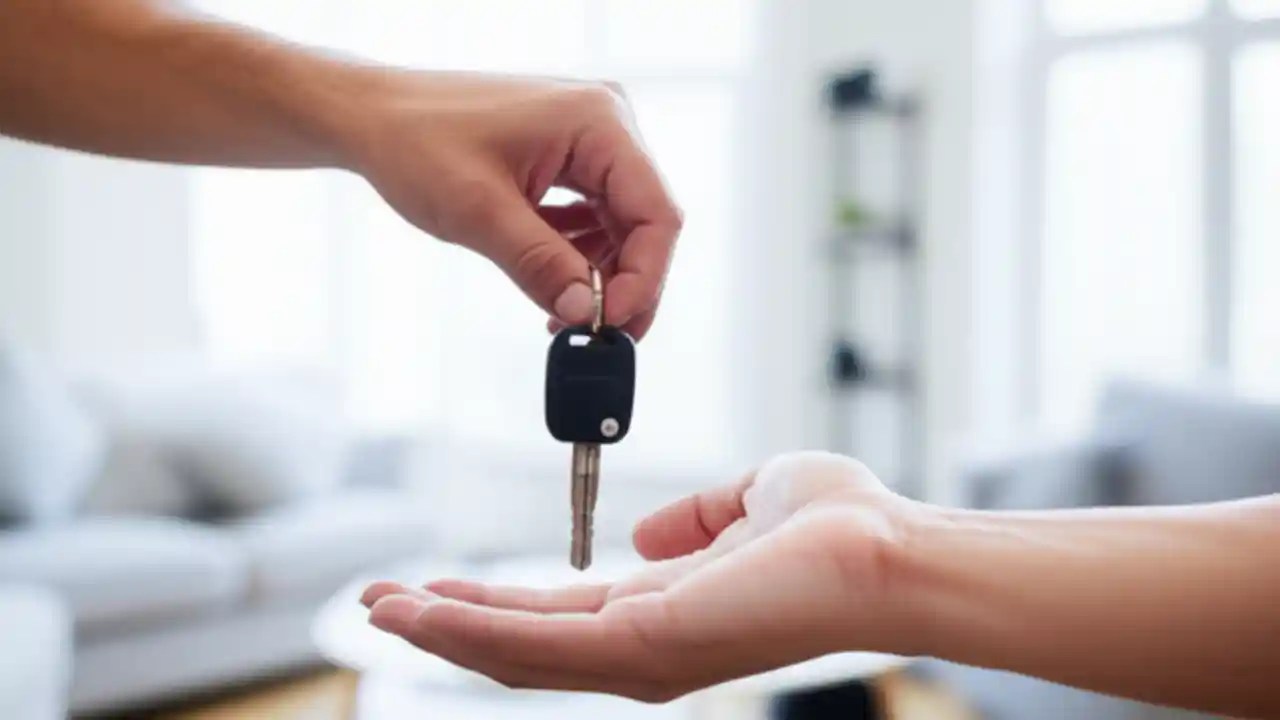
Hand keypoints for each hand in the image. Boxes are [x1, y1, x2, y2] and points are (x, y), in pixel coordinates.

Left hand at [343, 72, 681, 339]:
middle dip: (625, 284)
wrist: (371, 118)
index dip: (644, 277)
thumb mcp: (480, 212)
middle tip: (595, 335)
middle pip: (646, 223)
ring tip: (562, 313)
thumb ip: (541, 265)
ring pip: (622, 227)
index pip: (656, 213)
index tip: (610, 323)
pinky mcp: (568, 160)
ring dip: (601, 276)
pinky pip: (595, 218)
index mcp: (597, 121)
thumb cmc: (415, 142)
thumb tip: (589, 313)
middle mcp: (605, 125)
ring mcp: (588, 142)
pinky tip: (556, 287)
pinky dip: (580, 258)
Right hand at [360, 452, 918, 701]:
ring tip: (379, 608)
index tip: (433, 586)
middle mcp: (643, 645)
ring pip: (516, 653)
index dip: (489, 603)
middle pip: (521, 643)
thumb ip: (693, 519)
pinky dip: (474, 633)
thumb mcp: (746, 501)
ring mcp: (641, 655)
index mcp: (662, 608)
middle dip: (446, 626)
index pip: (555, 615)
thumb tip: (649, 535)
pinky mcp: (644, 647)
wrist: (884, 549)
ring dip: (442, 633)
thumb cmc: (838, 526)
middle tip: (377, 604)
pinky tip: (425, 615)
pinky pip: (539, 645)